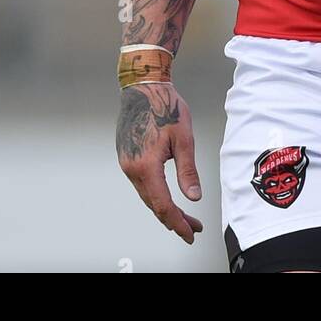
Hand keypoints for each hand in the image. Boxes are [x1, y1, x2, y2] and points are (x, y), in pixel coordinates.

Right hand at [115, 81, 204, 242]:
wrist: (143, 86)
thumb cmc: (165, 106)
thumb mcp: (184, 139)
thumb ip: (187, 171)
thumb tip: (193, 198)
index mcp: (146, 167)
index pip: (162, 205)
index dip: (178, 223)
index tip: (190, 234)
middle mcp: (131, 169)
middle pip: (153, 204)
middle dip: (174, 219)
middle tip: (193, 228)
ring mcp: (126, 164)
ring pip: (146, 195)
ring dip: (164, 207)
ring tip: (184, 216)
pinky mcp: (126, 157)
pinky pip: (141, 183)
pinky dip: (155, 194)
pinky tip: (166, 196)